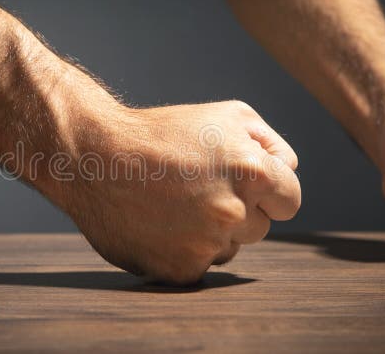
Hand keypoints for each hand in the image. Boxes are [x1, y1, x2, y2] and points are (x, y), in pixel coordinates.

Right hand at [55, 100, 299, 284]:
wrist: (94, 158)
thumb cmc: (162, 131)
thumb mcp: (227, 115)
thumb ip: (270, 143)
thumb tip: (287, 171)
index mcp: (252, 172)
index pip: (290, 200)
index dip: (269, 191)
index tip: (244, 183)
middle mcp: (233, 212)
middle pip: (260, 226)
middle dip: (239, 209)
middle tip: (197, 187)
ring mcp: (206, 245)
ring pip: (230, 247)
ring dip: (213, 232)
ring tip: (175, 203)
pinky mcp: (180, 269)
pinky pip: (201, 265)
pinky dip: (186, 250)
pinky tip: (161, 223)